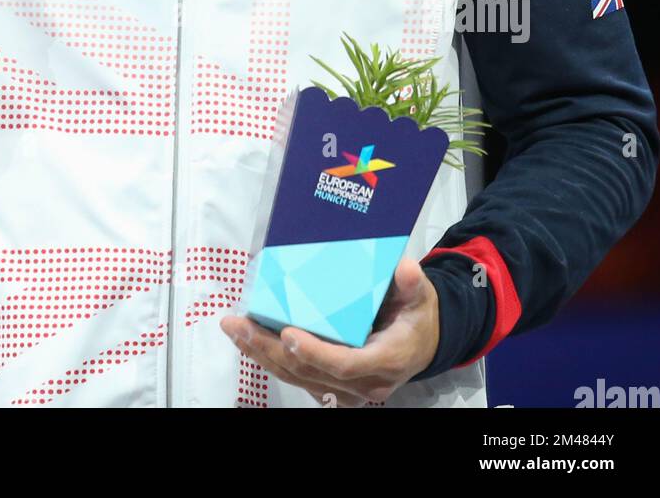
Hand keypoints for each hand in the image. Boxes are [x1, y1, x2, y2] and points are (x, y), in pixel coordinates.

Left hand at [220, 255, 439, 406]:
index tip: (287, 334)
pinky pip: (300, 378)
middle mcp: (364, 383)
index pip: (345, 364)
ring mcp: (348, 391)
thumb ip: (412, 284)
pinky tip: (250, 341)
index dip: (315, 353)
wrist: (423, 343)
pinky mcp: (335, 388)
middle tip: (240, 324)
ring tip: (235, 329)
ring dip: (263, 355)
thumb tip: (406, 269)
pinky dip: (272, 360)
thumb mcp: (421, 296)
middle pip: (311, 373)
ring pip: (299, 378)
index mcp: (385, 360)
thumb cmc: (417, 315)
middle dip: (271, 350)